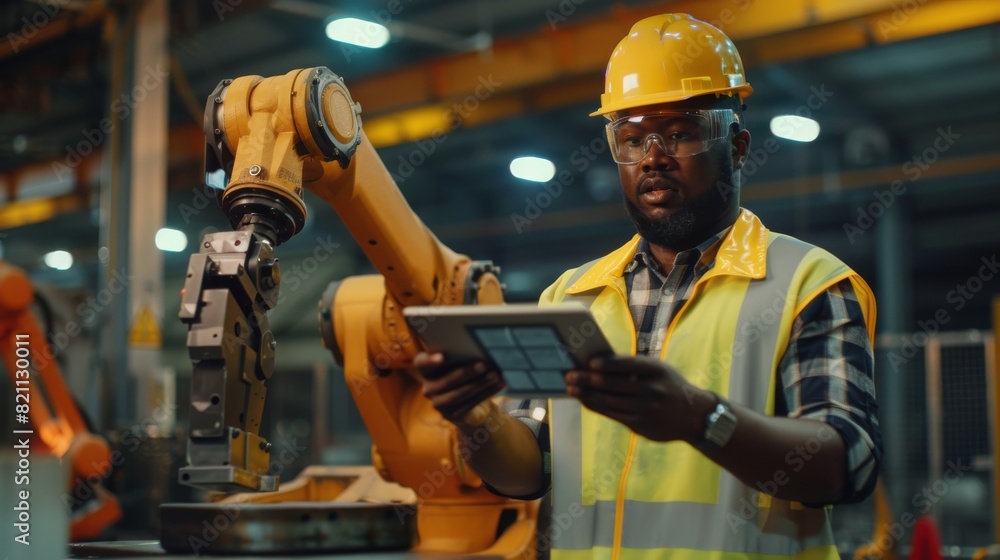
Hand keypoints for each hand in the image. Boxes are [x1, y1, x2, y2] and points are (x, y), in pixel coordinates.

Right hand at [413, 351, 505, 427]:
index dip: (429, 361)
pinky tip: (498, 384)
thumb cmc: (462, 371)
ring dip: (479, 384)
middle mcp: (428, 388)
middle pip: (445, 381)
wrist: (467, 399)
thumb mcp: (458, 362)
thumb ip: (461, 355)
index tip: (441, 357)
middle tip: (484, 364)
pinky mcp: (452, 415)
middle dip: (466, 373)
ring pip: (458, 395)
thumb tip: (481, 348)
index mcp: (426, 370)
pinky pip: (469, 404)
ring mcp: (438, 404)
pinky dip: (486, 393)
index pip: (420, 364)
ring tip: (495, 375)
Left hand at [564, 355, 708, 441]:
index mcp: (657, 371)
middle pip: (614, 384)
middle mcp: (652, 390)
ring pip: (610, 401)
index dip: (609, 364)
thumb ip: (636, 369)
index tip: (590, 362)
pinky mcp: (641, 425)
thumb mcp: (661, 372)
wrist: (695, 417)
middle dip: (588, 380)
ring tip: (571, 388)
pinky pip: (613, 415)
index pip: (630, 365)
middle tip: (569, 375)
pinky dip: (596, 406)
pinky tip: (584, 401)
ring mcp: (646, 409)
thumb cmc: (670, 387)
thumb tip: (600, 364)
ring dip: (587, 394)